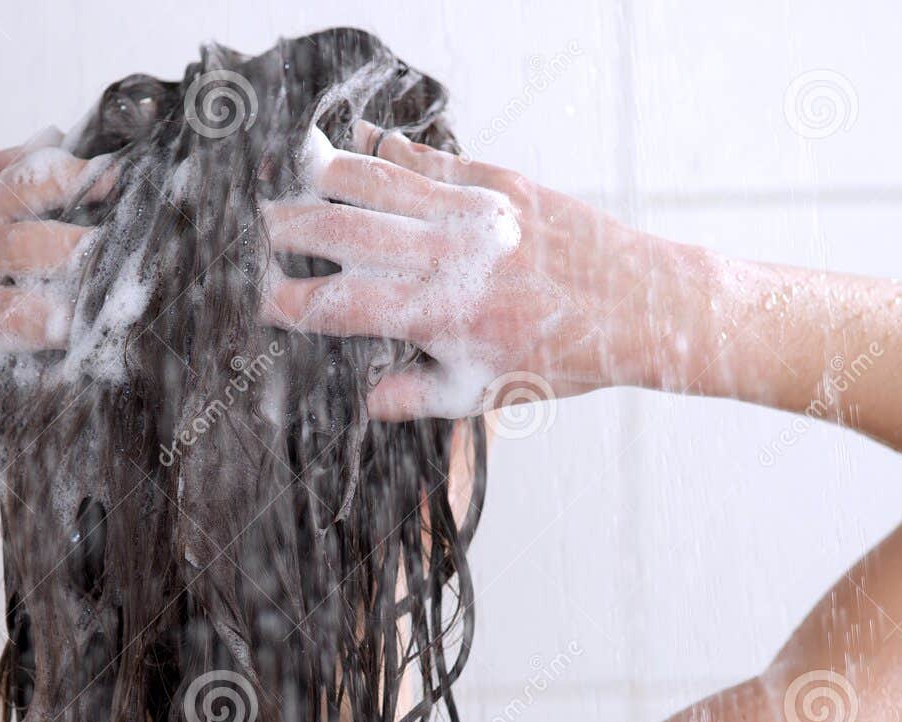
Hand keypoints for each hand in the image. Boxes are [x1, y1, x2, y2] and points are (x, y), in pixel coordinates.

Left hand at [0, 134, 108, 384]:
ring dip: (66, 184)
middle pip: (21, 247)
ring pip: (15, 190)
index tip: (95, 318)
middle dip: (74, 248)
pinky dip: (38, 153)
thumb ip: (8, 369)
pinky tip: (75, 150)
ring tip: (113, 181)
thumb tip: (68, 374)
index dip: (57, 318)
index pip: (15, 315)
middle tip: (122, 249)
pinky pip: (2, 161)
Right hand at [262, 122, 705, 419]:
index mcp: (440, 316)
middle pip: (345, 232)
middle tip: (260, 227)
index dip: (293, 301)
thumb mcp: (487, 395)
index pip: (342, 305)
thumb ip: (419, 395)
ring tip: (293, 175)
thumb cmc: (564, 358)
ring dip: (328, 176)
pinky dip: (389, 148)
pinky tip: (359, 142)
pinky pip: (429, 157)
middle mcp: (450, 257)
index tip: (264, 300)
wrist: (641, 306)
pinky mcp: (500, 181)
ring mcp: (474, 211)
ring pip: (379, 181)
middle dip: (292, 228)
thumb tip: (367, 400)